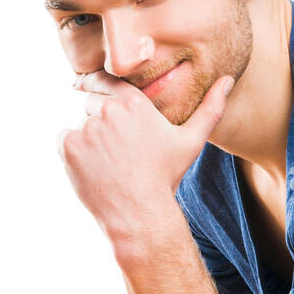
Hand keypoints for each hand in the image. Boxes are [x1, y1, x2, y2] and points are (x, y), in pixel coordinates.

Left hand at [57, 70, 235, 246]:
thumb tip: (229, 79)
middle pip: (92, 104)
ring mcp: (86, 128)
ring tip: (108, 163)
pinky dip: (73, 152)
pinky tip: (93, 168)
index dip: (96, 83)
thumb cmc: (165, 177)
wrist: (140, 214)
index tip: (83, 84)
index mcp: (134, 103)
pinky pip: (64, 140)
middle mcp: (108, 110)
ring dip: (88, 139)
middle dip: (100, 120)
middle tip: (118, 148)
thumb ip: (210, 107)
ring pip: (80, 125)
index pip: (106, 80)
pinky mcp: (69, 147)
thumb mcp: (191, 141)